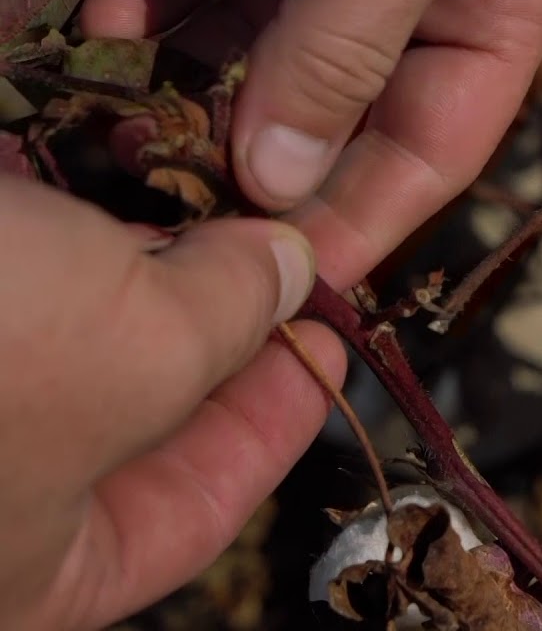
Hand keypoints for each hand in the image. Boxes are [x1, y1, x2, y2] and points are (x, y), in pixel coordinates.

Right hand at [0, 176, 345, 627]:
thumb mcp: (129, 350)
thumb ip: (229, 320)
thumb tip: (291, 275)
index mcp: (28, 574)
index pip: (190, 512)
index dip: (275, 423)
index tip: (329, 340)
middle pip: (128, 412)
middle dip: (207, 324)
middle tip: (279, 249)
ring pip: (57, 322)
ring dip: (133, 250)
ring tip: (209, 185)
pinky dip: (49, 206)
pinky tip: (99, 151)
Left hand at [80, 0, 541, 288]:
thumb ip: (348, 41)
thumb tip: (275, 178)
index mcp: (500, 5)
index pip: (433, 143)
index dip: (365, 215)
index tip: (294, 284)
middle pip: (340, 100)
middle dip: (260, 150)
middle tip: (178, 211)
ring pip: (262, 32)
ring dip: (193, 73)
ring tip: (124, 119)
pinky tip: (111, 13)